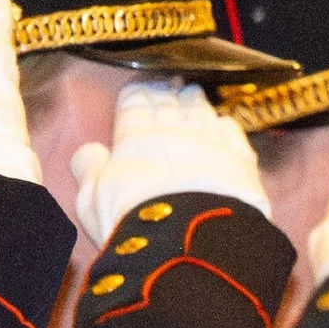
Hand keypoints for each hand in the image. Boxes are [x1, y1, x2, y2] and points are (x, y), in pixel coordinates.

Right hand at [69, 77, 264, 247]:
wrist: (188, 243)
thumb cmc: (132, 223)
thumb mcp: (92, 200)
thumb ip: (89, 169)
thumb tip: (90, 151)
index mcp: (134, 134)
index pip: (134, 101)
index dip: (136, 93)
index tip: (139, 89)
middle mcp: (174, 128)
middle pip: (169, 100)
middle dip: (166, 90)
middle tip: (168, 84)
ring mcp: (209, 141)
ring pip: (200, 108)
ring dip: (194, 99)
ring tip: (191, 94)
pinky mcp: (239, 160)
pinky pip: (231, 130)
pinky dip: (223, 123)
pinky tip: (220, 123)